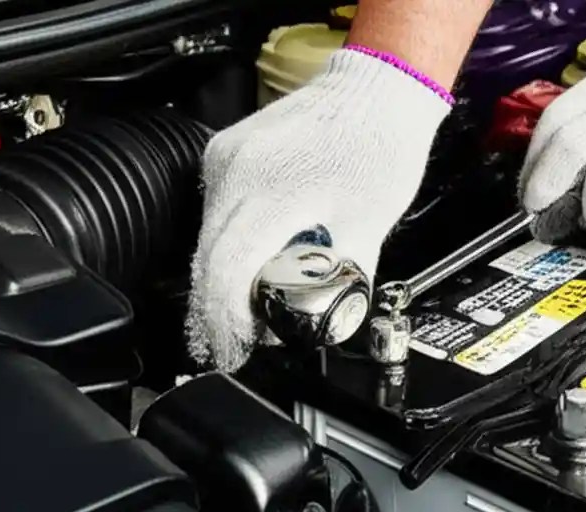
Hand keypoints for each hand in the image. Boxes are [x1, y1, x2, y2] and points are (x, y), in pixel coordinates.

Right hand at [187, 49, 450, 371]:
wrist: (377, 91)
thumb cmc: (380, 148)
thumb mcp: (369, 230)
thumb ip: (339, 280)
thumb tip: (318, 321)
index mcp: (271, 191)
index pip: (227, 270)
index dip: (227, 319)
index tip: (235, 347)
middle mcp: (236, 172)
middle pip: (207, 259)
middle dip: (215, 310)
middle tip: (230, 344)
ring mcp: (225, 159)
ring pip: (205, 237)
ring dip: (217, 279)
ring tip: (238, 314)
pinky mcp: (224, 154)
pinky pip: (213, 212)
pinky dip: (224, 243)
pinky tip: (243, 265)